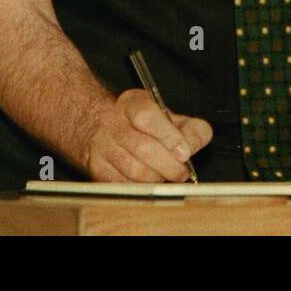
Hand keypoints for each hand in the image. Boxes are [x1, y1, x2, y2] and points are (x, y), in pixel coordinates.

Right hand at [82, 88, 212, 182]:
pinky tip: (151, 181)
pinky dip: (143, 187)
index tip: (185, 152)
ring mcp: (101, 145)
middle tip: (182, 172)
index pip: (148, 117)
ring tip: (167, 176)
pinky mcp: (97, 168)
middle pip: (142, 147)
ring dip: (157, 178)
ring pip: (133, 169)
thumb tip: (193, 146)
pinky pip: (124, 184)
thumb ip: (192, 128)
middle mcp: (112, 121)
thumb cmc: (147, 126)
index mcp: (133, 103)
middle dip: (169, 165)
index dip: (169, 137)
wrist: (108, 131)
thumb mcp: (173, 119)